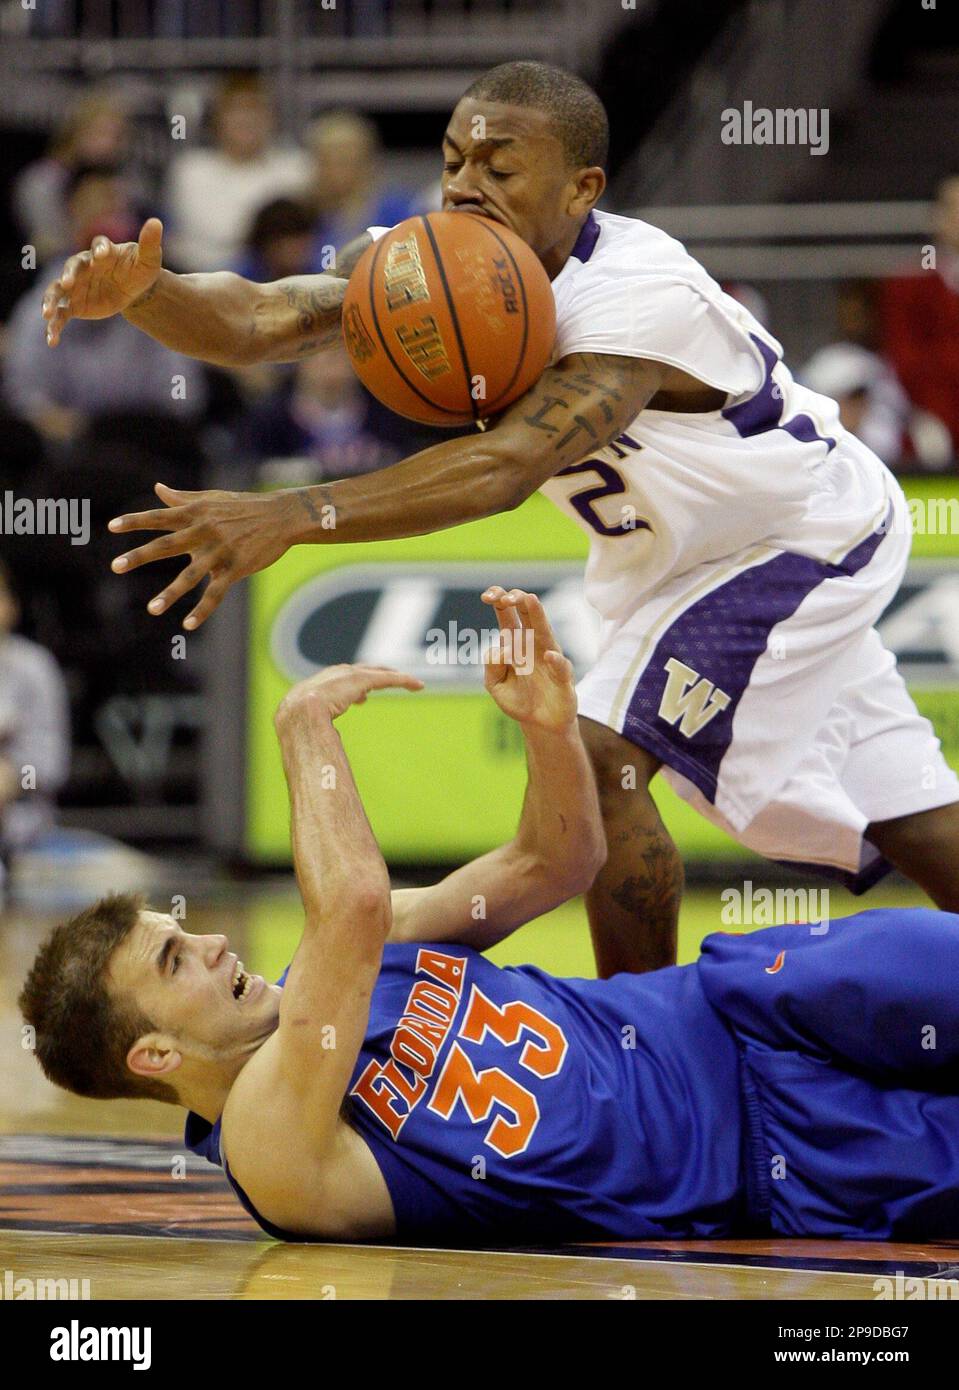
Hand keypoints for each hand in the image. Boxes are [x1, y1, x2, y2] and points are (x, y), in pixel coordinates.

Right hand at [42, 218, 163, 346]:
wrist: (132, 289)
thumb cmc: (138, 269)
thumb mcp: (148, 259)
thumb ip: (150, 243)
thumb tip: (156, 222)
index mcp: (103, 252)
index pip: (98, 246)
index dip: (99, 249)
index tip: (101, 256)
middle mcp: (84, 266)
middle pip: (72, 267)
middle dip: (69, 274)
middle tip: (67, 282)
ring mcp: (76, 286)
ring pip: (57, 291)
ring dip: (50, 301)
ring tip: (46, 314)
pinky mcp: (74, 304)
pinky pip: (61, 314)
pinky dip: (54, 326)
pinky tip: (52, 341)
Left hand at [108, 483, 300, 629]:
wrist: (280, 516)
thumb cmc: (243, 506)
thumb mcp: (211, 498)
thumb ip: (181, 498)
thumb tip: (157, 488)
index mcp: (195, 514)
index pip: (159, 517)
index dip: (134, 521)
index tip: (111, 527)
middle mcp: (203, 532)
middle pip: (166, 545)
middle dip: (139, 556)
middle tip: (115, 567)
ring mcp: (220, 552)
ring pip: (190, 576)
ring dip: (169, 593)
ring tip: (151, 609)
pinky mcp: (236, 569)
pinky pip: (216, 593)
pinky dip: (202, 610)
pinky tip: (187, 625)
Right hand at [275, 664, 422, 728]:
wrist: (297, 718)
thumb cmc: (297, 734)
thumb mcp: (307, 735)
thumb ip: (318, 739)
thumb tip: (322, 758)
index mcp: (311, 689)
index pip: (335, 685)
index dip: (351, 689)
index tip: (362, 699)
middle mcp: (327, 677)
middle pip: (355, 672)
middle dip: (371, 675)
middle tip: (387, 678)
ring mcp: (341, 675)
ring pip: (373, 673)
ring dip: (391, 676)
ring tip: (406, 680)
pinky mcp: (358, 678)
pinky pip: (385, 678)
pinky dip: (401, 680)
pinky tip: (416, 685)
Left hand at [481, 587, 576, 731]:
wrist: (541, 724)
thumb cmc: (519, 699)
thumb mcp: (495, 684)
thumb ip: (492, 666)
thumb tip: (502, 649)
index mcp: (514, 642)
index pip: (506, 614)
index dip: (498, 601)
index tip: (487, 596)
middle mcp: (533, 644)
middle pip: (526, 614)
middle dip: (517, 600)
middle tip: (507, 597)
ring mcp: (550, 658)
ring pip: (545, 631)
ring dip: (537, 615)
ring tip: (530, 600)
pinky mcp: (563, 677)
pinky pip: (561, 666)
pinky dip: (556, 661)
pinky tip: (549, 656)